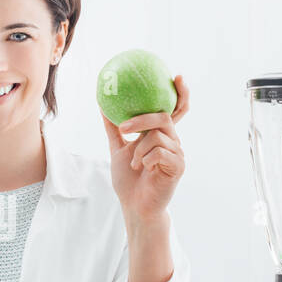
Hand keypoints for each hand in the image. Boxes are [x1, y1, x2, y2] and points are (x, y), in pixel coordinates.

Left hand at [103, 74, 189, 224]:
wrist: (134, 205)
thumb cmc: (129, 180)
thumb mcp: (118, 149)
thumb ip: (114, 128)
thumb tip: (102, 105)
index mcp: (161, 135)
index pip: (175, 110)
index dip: (180, 93)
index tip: (178, 76)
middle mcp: (173, 141)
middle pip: (163, 116)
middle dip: (142, 120)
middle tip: (124, 128)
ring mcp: (177, 153)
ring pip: (157, 136)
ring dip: (139, 149)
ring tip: (134, 163)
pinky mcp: (178, 166)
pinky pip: (160, 152)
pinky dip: (146, 159)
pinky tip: (143, 169)